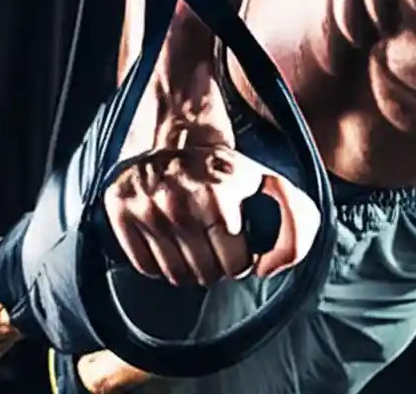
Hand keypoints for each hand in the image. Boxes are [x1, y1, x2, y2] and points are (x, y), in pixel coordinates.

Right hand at [103, 146, 321, 285]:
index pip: (234, 262)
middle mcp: (178, 200)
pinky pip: (145, 268)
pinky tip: (172, 244)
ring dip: (190, 272)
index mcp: (219, 193)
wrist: (181, 140)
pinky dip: (160, 266)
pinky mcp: (118, 211)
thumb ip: (296, 222)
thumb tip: (271, 267)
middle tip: (217, 253)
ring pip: (174, 275)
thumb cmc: (230, 173)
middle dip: (217, 269)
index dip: (241, 262)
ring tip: (197, 250)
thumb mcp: (270, 185)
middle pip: (204, 272)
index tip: (239, 250)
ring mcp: (145, 206)